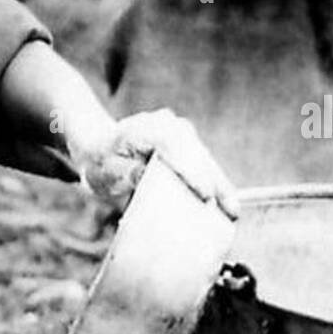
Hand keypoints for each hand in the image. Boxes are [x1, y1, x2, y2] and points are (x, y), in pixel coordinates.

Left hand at [66, 108, 239, 218]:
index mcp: (148, 129)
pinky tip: (225, 200)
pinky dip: (213, 180)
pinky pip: (202, 161)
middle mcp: (168, 124)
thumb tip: (142, 175)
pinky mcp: (185, 141)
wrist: (99, 146)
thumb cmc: (101, 162)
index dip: (192, 173)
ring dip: (220, 183)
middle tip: (231, 208)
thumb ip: (125, 172)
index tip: (205, 194)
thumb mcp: (107, 170)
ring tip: (233, 208)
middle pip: (197, 154)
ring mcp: (179, 131)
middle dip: (216, 182)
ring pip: (204, 158)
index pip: (176, 150)